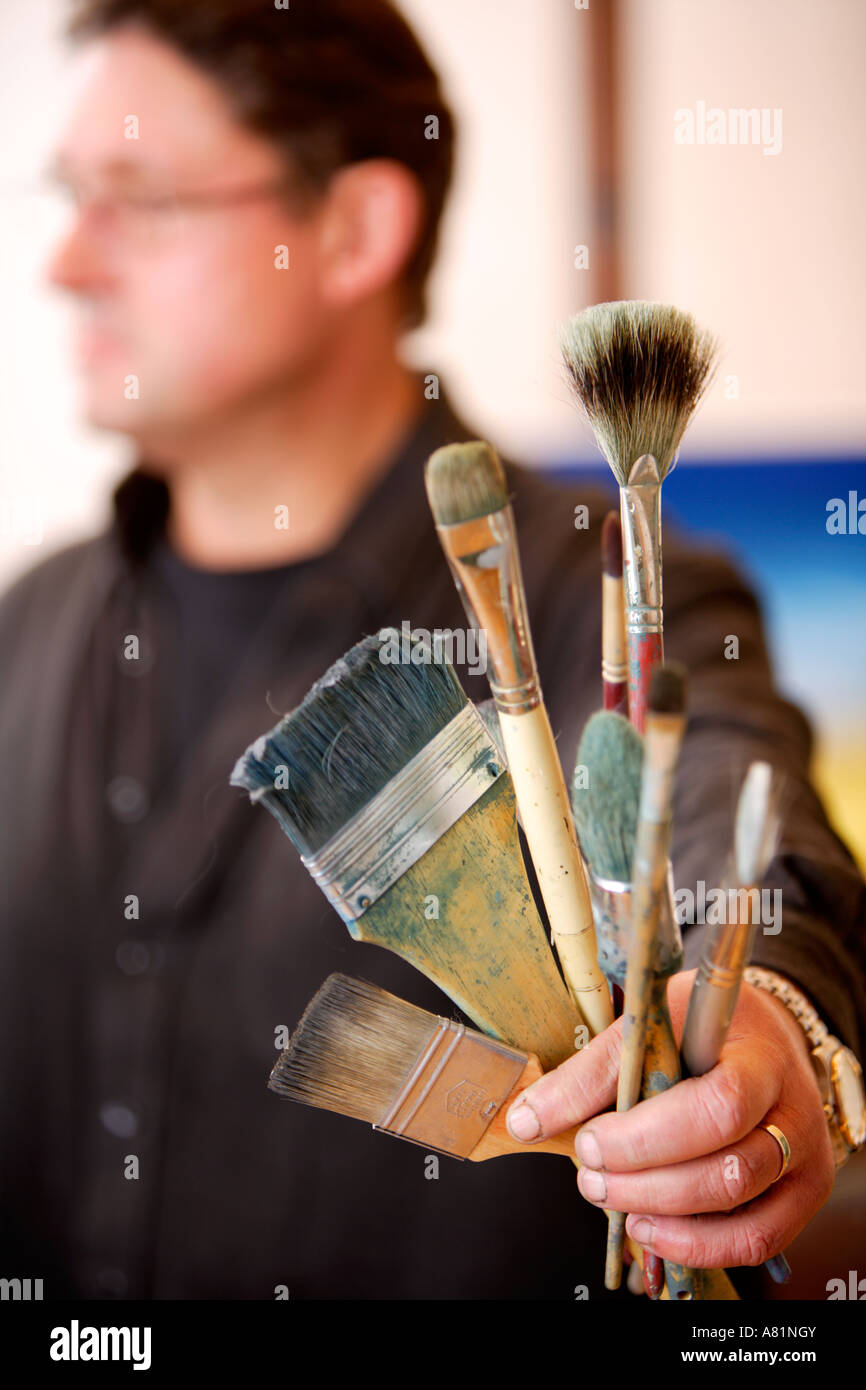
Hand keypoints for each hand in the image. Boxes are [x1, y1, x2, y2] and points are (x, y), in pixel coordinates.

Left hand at [505, 971, 835, 1268]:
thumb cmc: (704, 1026)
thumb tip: (527, 1119)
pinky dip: (696, 1246)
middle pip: (727, 1171)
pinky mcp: (801, 1194)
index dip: (647, 1138)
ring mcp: (804, 1158)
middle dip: (645, 1183)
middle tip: (589, 1176)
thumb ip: (591, 1072)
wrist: (765, 1032)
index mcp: (760, 1057)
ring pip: (739, 1211)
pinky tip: (649, 1228)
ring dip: (663, 1216)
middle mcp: (793, 1112)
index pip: (718, 1108)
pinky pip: (756, 1240)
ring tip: (610, 1197)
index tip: (589, 1139)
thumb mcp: (651, 1024)